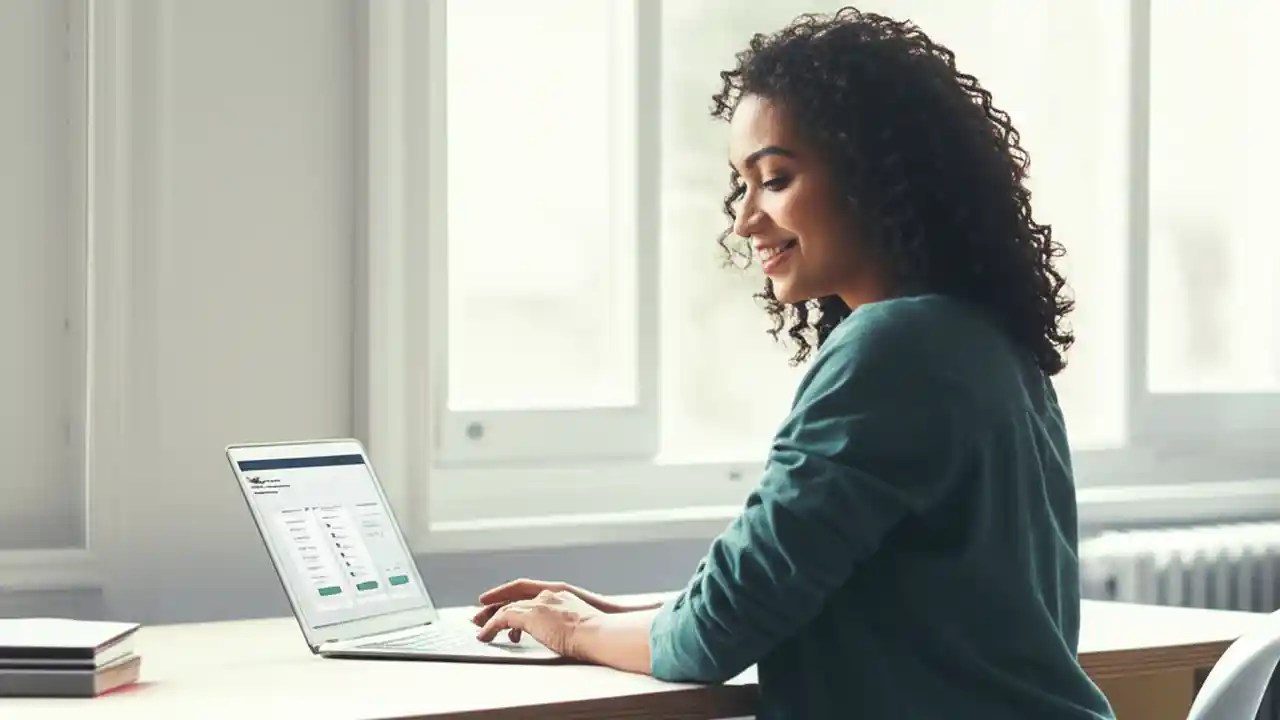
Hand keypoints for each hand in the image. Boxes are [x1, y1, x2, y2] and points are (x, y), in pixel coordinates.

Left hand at [472, 578, 647, 643]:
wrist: (602, 632)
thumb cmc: (602, 632)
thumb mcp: (585, 621)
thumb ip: (571, 622)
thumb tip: (569, 634)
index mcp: (561, 592)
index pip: (528, 588)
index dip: (511, 593)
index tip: (500, 600)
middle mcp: (548, 594)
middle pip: (513, 594)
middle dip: (494, 604)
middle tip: (479, 615)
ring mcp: (540, 603)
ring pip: (505, 607)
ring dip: (489, 618)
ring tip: (479, 628)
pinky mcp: (532, 616)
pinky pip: (502, 619)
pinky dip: (490, 627)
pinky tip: (484, 636)